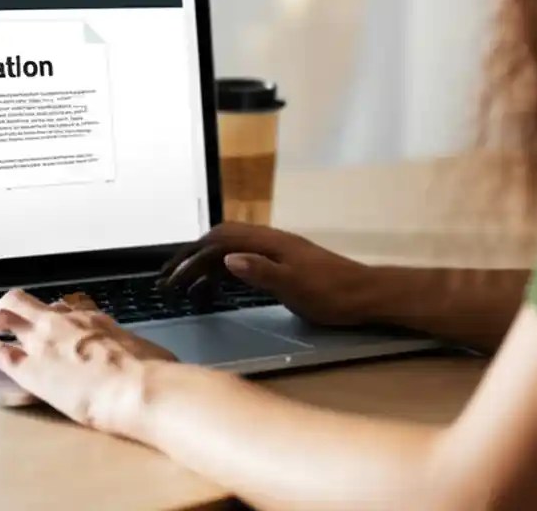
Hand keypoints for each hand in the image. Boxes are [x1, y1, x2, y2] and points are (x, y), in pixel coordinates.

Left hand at [0, 289, 172, 433]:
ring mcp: (43, 341)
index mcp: (94, 320)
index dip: (50, 312)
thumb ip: (140, 355)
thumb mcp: (151, 355)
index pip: (64, 308)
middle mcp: (64, 323)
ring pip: (6, 313)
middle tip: (0, 313)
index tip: (46, 315)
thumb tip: (154, 362)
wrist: (142, 388)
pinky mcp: (29, 367)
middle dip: (10, 304)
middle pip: (27, 301)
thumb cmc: (154, 375)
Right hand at [157, 222, 373, 325]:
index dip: (192, 258)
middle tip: (170, 278)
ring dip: (204, 264)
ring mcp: (274, 251)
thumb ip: (260, 271)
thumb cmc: (332, 294)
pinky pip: (241, 261)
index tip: (172, 278)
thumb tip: (226, 258)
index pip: (218, 242)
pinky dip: (221, 271)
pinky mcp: (280, 263)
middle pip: (219, 240)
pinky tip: (216, 287)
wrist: (366, 295)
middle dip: (191, 257)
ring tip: (186, 285)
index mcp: (268, 243)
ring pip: (229, 250)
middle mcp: (268, 241)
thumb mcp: (295, 286)